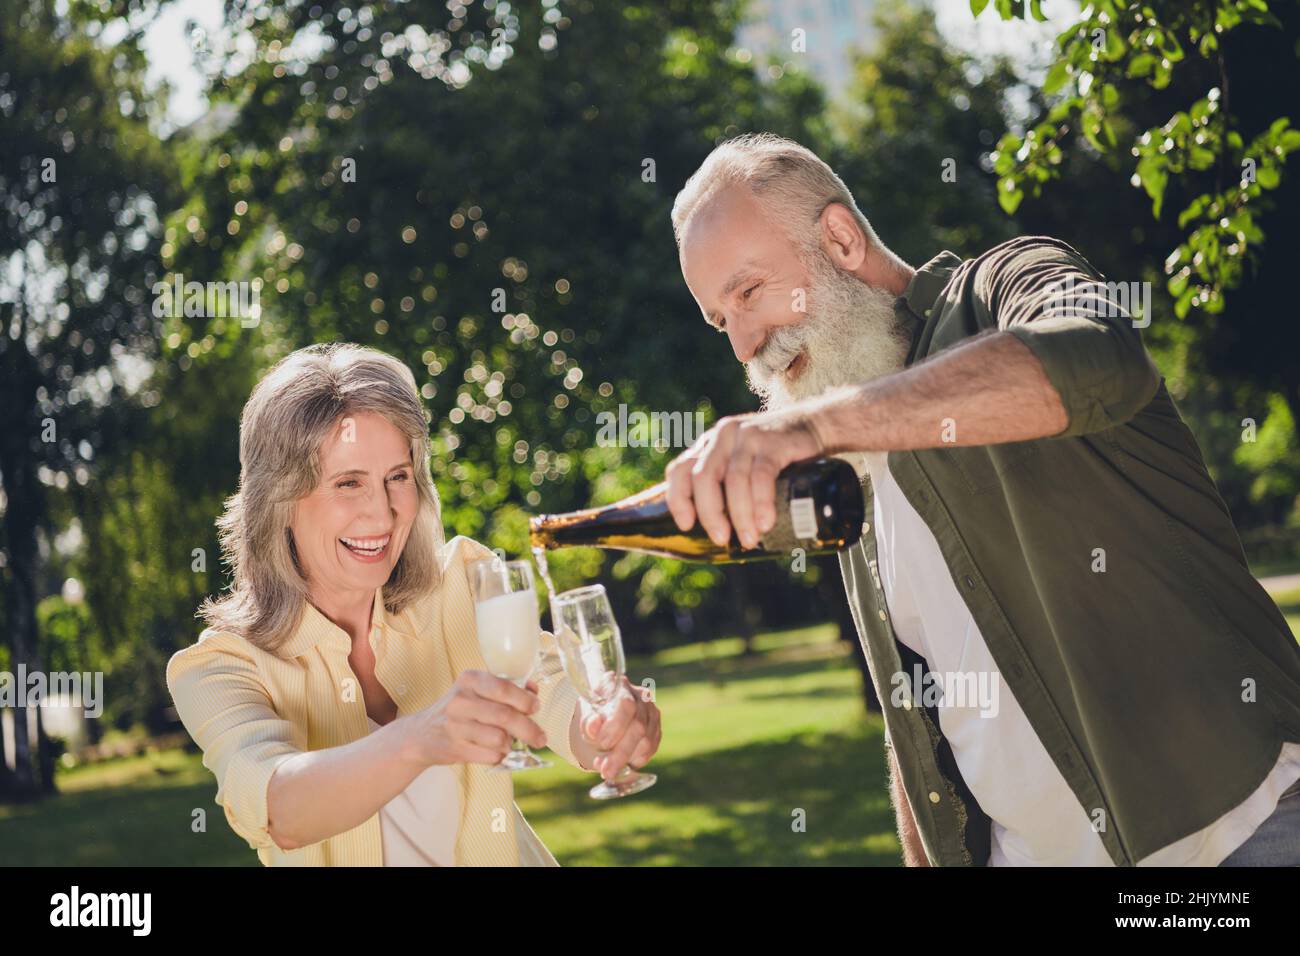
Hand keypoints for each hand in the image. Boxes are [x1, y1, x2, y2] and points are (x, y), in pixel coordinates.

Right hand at [411, 670, 546, 766]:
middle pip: (504, 716)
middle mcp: (460, 701)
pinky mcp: (455, 748)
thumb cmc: (459, 710)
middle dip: (529, 729)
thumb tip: (534, 690)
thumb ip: (506, 689)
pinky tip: (494, 751)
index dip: (524, 700)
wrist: (422, 734)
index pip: (503, 688)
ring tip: (509, 743)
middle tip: (541, 738)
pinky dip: (499, 756)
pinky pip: (490, 756)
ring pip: (499, 738)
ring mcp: (456, 726)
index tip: (536, 708)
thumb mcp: (477, 691)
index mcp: (470, 680)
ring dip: (510, 744)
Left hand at [579, 676, 661, 780]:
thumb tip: (593, 728)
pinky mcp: (656, 728)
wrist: (605, 711)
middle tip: (605, 770)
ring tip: (608, 769)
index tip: (602, 743)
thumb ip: (588, 721)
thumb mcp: (586, 714)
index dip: (616, 726)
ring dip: (627, 759)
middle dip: (621, 752)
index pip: (626, 705)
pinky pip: (651, 748)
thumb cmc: (595, 711)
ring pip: (646, 741)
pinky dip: (636, 760)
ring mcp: (652, 712)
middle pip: (638, 726)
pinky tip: (622, 764)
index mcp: (621, 686)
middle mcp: (642, 697)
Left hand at [664, 407, 824, 550]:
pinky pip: (761, 475)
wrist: (817, 425)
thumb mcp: (744, 463)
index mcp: (709, 444)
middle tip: (722, 539)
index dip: (678, 499)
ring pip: (734, 480)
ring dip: (740, 515)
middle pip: (703, 477)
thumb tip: (715, 528)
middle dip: (710, 513)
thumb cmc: (776, 455)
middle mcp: (723, 436)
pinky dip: (761, 502)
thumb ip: (727, 482)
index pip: (679, 469)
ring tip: (750, 538)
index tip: (686, 526)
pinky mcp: (772, 441)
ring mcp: (747, 436)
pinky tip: (765, 521)